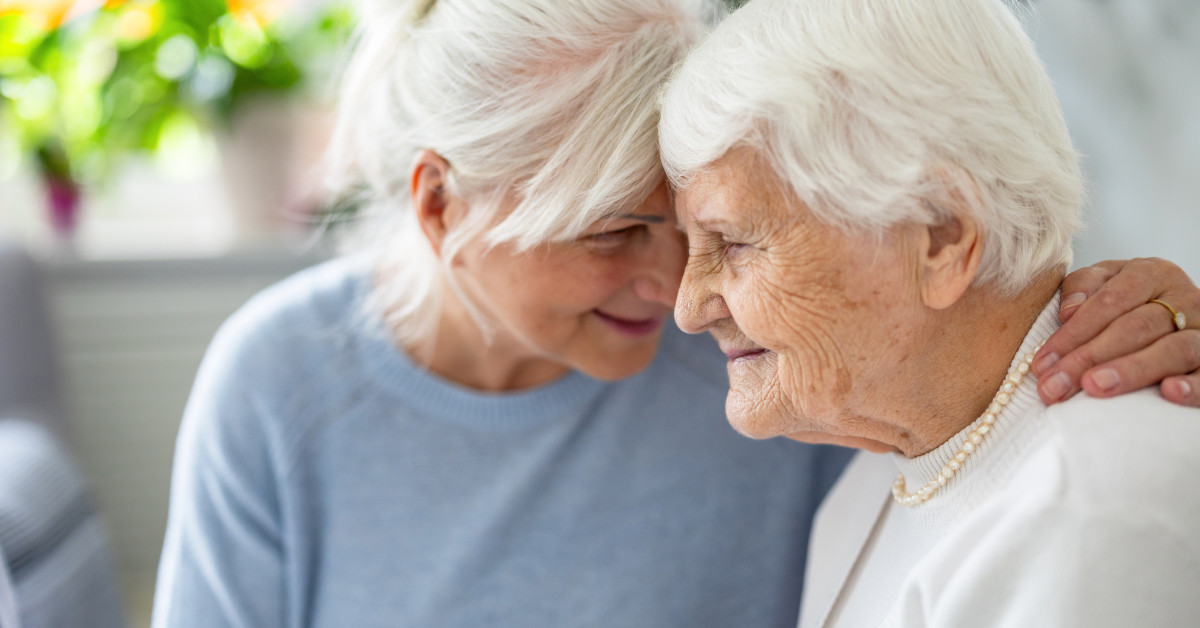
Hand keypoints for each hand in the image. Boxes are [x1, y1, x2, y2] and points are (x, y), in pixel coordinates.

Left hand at [1035, 258, 1199, 406]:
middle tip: (1055, 386)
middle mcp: (1184, 298)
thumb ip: (1083, 288)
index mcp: (1152, 273)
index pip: (1110, 301)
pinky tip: (1168, 394)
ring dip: (1131, 370)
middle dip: (1089, 357)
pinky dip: (1192, 386)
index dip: (1074, 332)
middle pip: (1136, 327)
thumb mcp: (1104, 282)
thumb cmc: (1127, 300)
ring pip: (1173, 349)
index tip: (1042, 362)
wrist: (1177, 311)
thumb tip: (1069, 311)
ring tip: (1094, 387)